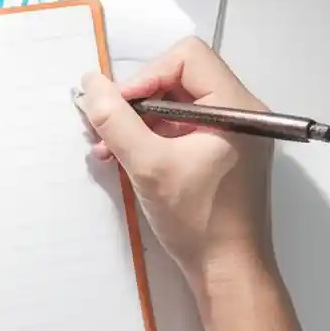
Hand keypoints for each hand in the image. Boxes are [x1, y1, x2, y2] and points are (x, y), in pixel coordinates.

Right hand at [79, 37, 272, 287]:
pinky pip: (178, 128)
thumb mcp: (148, 165)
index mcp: (237, 107)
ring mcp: (231, 134)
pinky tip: (122, 157)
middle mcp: (240, 113)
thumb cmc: (197, 219)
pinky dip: (149, 137)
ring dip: (136, 121)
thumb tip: (89, 82)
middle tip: (105, 127)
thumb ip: (115, 119)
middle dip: (135, 101)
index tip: (119, 108)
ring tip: (105, 147)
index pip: (187, 58)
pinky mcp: (219, 153)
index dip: (146, 76)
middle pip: (178, 78)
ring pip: (173, 104)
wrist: (228, 272)